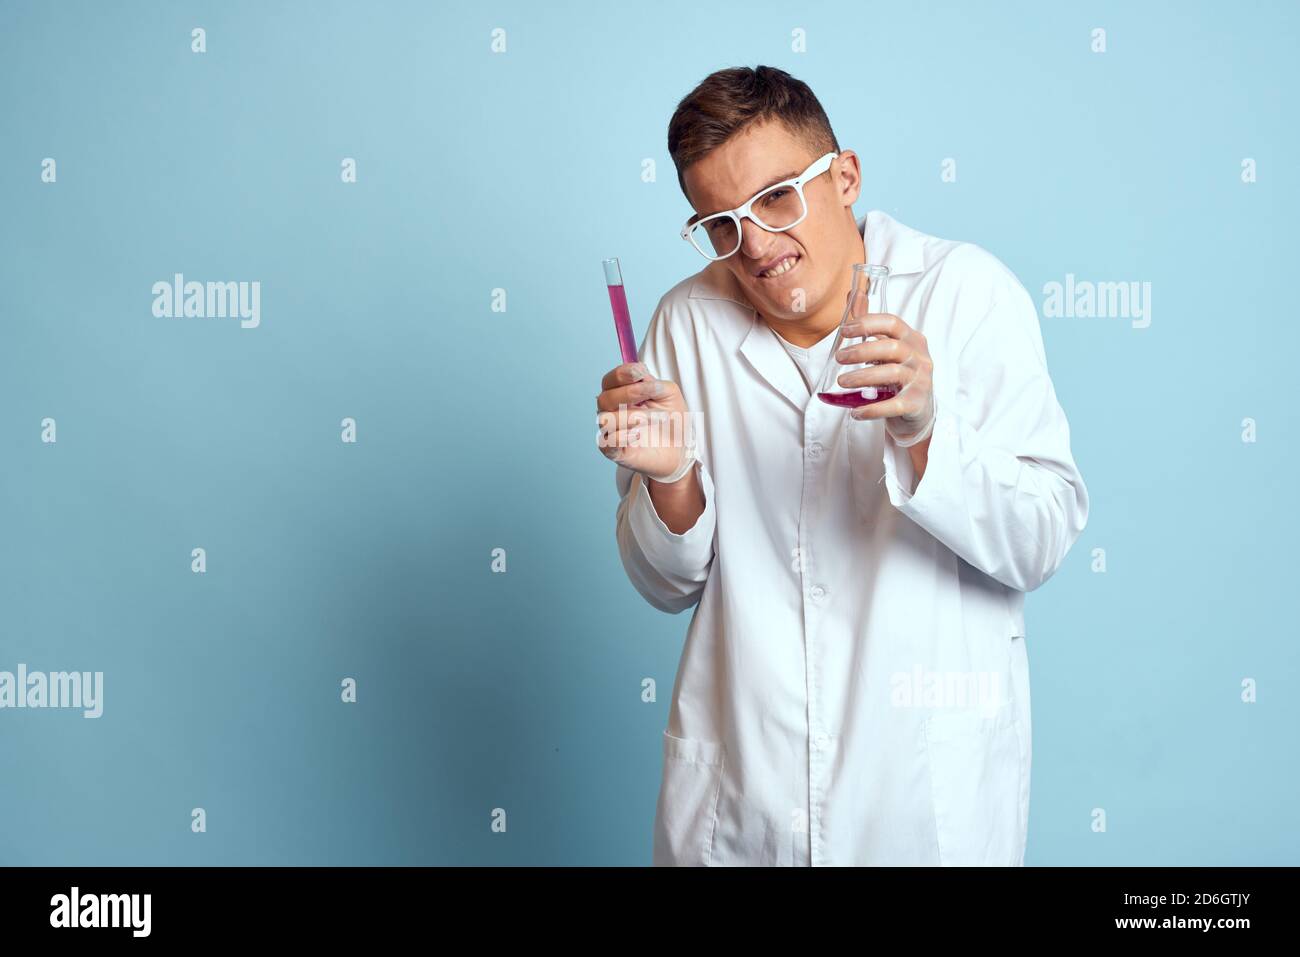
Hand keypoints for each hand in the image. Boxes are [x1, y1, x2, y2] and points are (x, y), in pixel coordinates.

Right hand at [595, 362, 692, 480]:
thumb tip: (639, 375)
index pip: (610, 380)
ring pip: (605, 420)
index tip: (640, 372)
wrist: (680, 449)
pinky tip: (638, 435)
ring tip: (654, 419)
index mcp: (622, 394)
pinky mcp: (615, 452)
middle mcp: (612, 412)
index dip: (622, 374)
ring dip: (632, 416)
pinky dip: (623, 436)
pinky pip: (608, 442)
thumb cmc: (672, 420)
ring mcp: (612, 432)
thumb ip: (653, 382)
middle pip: (604, 398)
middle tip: (650, 396)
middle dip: (629, 394)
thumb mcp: (669, 394)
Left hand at [833, 313, 935, 444]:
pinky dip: (873, 409)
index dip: (867, 323)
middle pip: (891, 347)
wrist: (917, 413)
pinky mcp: (916, 403)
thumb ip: (871, 326)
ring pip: (892, 373)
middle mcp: (920, 357)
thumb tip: (854, 295)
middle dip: (861, 351)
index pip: (892, 323)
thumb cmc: (899, 377)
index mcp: (912, 339)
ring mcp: (921, 380)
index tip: (844, 330)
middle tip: (839, 358)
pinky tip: (856, 412)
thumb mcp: (887, 349)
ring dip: (863, 377)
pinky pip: (894, 405)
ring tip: (842, 383)